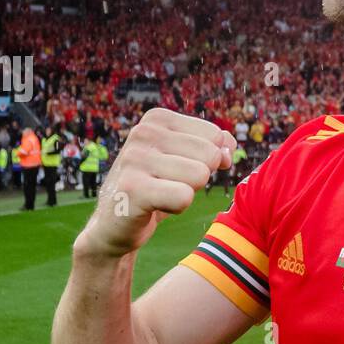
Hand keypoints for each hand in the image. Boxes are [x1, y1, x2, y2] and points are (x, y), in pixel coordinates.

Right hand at [74, 108, 234, 258]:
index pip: (216, 136)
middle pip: (210, 156)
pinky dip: (177, 207)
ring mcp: (135, 159)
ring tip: (161, 195)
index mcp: (157, 118)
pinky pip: (184, 197)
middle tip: (169, 185)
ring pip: (200, 176)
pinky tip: (155, 207)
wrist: (114, 224)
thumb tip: (229, 146)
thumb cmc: (155, 187)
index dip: (208, 161)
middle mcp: (143, 132)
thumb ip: (214, 145)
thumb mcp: (185, 159)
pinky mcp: (132, 188)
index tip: (181, 170)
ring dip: (187, 193)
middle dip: (198, 177)